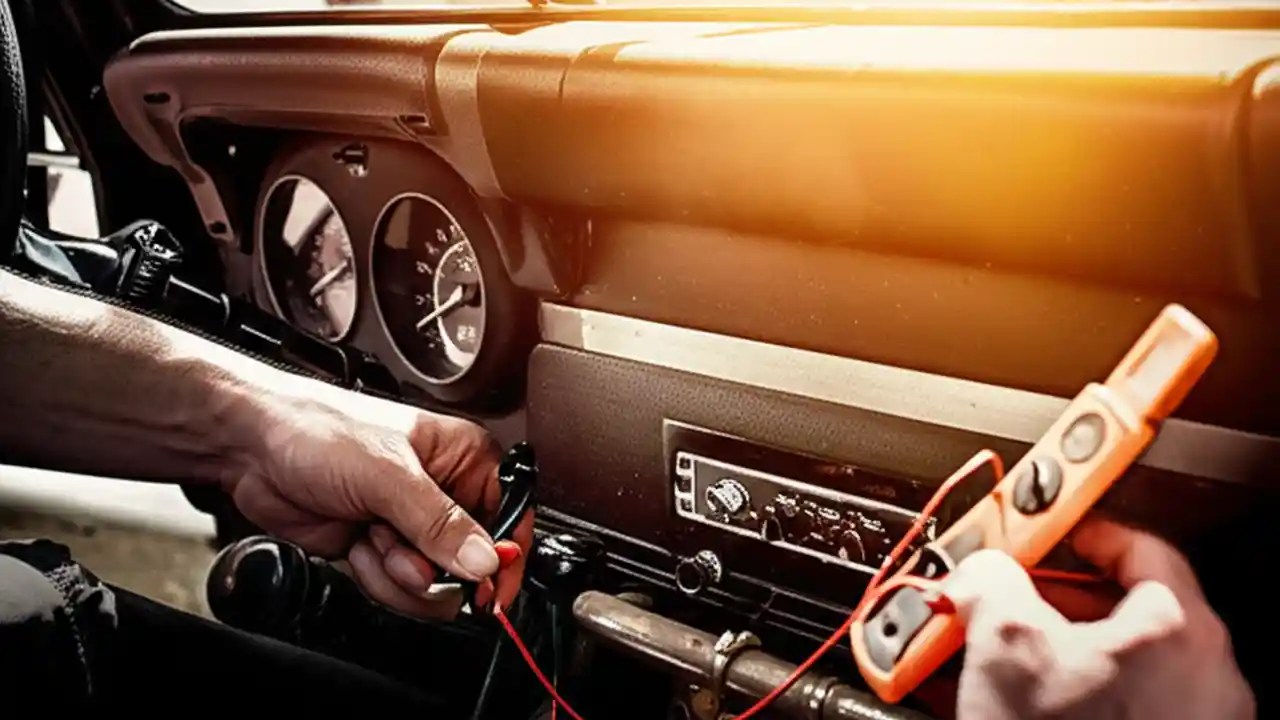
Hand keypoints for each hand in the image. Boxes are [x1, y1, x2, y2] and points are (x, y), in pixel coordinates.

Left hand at [220, 378, 533, 616]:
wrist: (253, 450)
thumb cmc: (318, 430)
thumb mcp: (388, 474)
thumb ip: (439, 523)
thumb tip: (485, 559)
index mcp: (464, 460)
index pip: (511, 517)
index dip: (503, 556)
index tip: (489, 587)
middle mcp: (445, 493)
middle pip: (472, 563)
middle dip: (434, 567)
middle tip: (402, 546)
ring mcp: (411, 526)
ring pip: (436, 584)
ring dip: (398, 573)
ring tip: (372, 536)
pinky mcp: (381, 550)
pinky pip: (400, 589)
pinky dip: (376, 578)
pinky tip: (357, 545)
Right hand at [939, 519, 1253, 719]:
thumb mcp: (1004, 640)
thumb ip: (993, 578)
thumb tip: (983, 568)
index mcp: (1179, 629)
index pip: (1137, 542)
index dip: (1077, 525)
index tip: (1042, 523)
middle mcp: (1204, 677)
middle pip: (1120, 604)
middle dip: (1046, 595)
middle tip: (1001, 594)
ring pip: (1111, 659)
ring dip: (1047, 647)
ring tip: (988, 655)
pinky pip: (1113, 705)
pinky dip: (1063, 693)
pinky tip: (1010, 701)